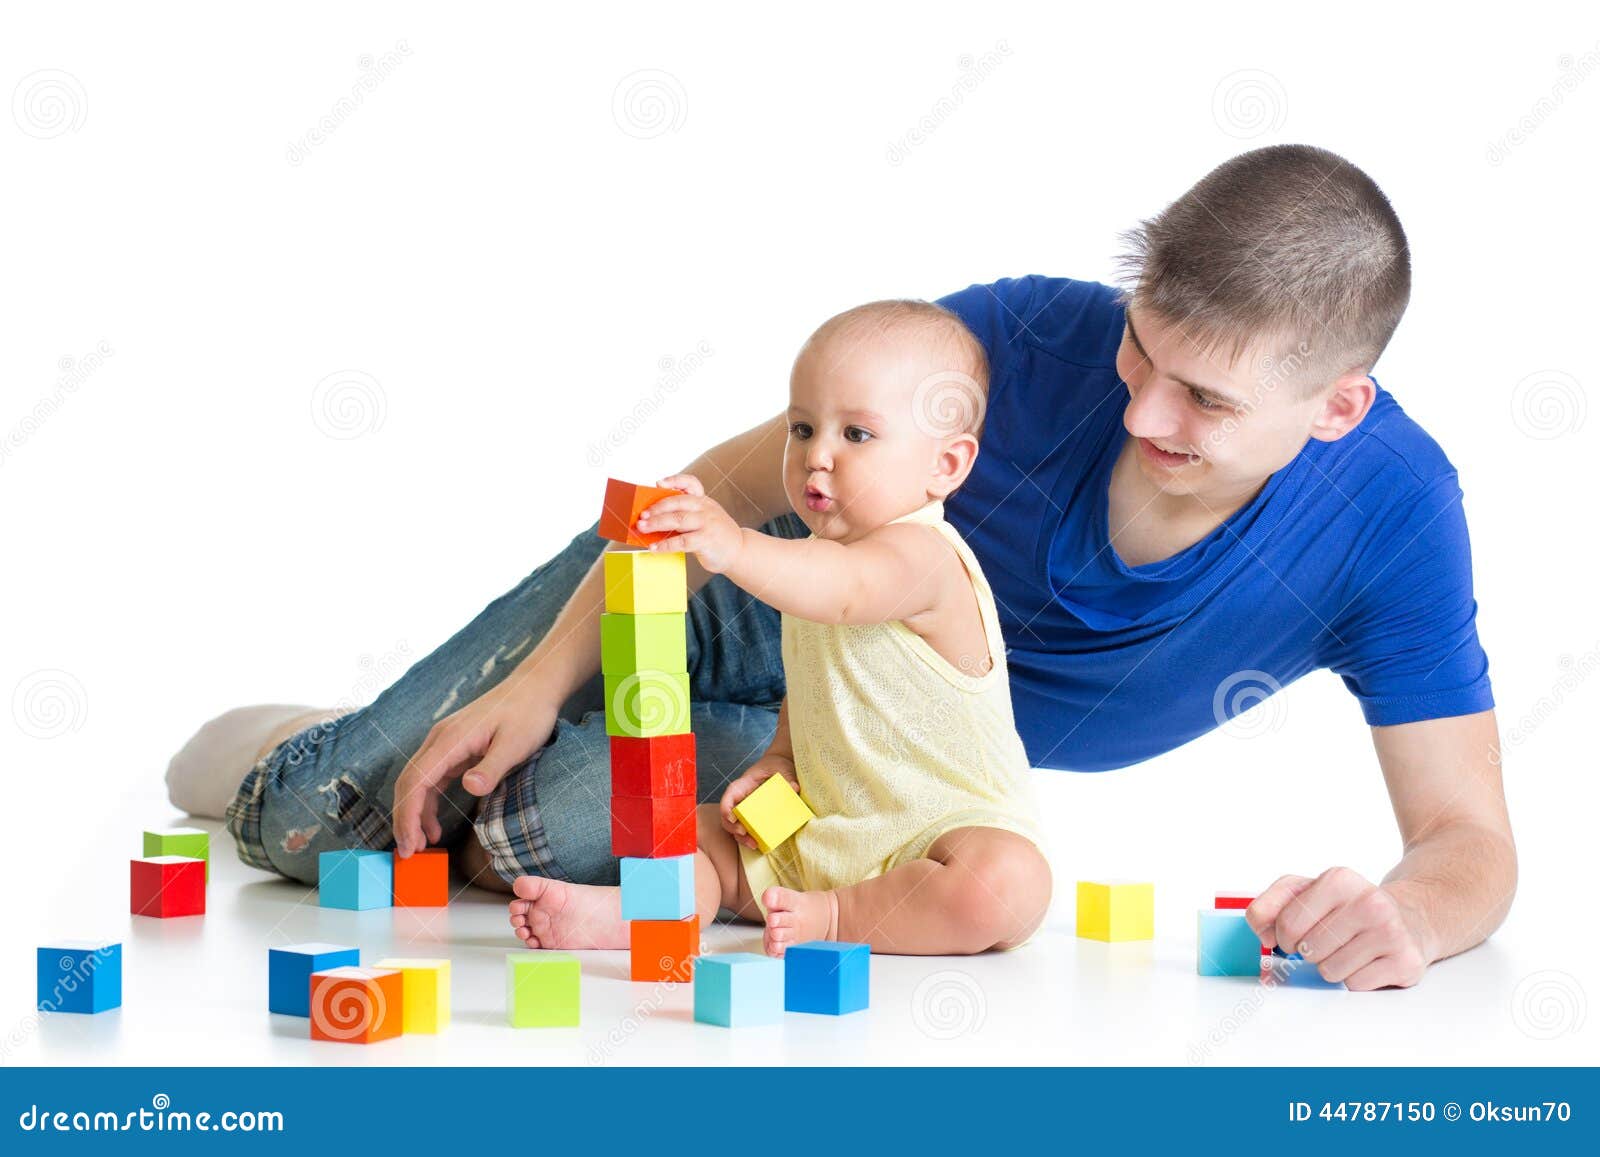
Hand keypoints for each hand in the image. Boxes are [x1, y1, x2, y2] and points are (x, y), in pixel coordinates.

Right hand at [392, 686, 558, 857]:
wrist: (534, 688)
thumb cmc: (528, 713)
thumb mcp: (516, 743)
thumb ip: (492, 767)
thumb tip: (470, 787)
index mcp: (451, 738)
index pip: (416, 780)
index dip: (407, 814)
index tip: (408, 843)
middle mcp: (440, 740)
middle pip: (408, 782)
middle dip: (404, 819)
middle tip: (408, 853)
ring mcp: (445, 744)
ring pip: (417, 782)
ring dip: (413, 814)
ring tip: (419, 846)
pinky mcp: (453, 749)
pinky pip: (431, 779)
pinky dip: (427, 804)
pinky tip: (433, 827)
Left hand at [637, 473, 744, 573]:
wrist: (739, 551)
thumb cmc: (715, 535)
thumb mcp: (705, 518)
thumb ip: (684, 515)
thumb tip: (652, 519)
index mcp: (703, 500)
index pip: (691, 483)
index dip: (674, 480)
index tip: (658, 483)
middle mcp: (706, 508)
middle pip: (678, 502)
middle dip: (657, 508)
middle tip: (642, 515)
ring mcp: (707, 523)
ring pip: (678, 520)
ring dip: (657, 524)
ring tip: (642, 528)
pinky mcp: (707, 540)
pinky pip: (682, 541)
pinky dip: (666, 545)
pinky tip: (655, 548)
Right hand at [719, 754, 798, 850]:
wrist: (780, 766)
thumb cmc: (776, 765)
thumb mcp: (781, 768)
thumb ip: (786, 778)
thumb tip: (794, 788)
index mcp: (744, 785)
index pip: (729, 795)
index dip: (726, 807)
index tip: (732, 817)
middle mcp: (741, 799)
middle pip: (728, 815)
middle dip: (733, 827)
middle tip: (744, 833)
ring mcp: (746, 810)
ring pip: (736, 826)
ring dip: (741, 837)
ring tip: (754, 844)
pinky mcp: (755, 817)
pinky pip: (748, 829)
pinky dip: (750, 838)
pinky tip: (760, 845)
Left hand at [1247, 867, 1432, 990]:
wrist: (1408, 917)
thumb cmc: (1347, 907)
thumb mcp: (1305, 892)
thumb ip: (1270, 906)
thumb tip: (1264, 934)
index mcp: (1339, 879)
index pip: (1287, 924)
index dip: (1284, 936)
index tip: (1296, 933)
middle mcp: (1369, 902)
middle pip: (1308, 950)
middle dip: (1309, 952)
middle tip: (1328, 940)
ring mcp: (1391, 932)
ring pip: (1330, 971)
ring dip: (1331, 967)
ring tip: (1349, 948)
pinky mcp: (1405, 962)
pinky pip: (1354, 985)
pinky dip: (1354, 978)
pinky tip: (1368, 960)